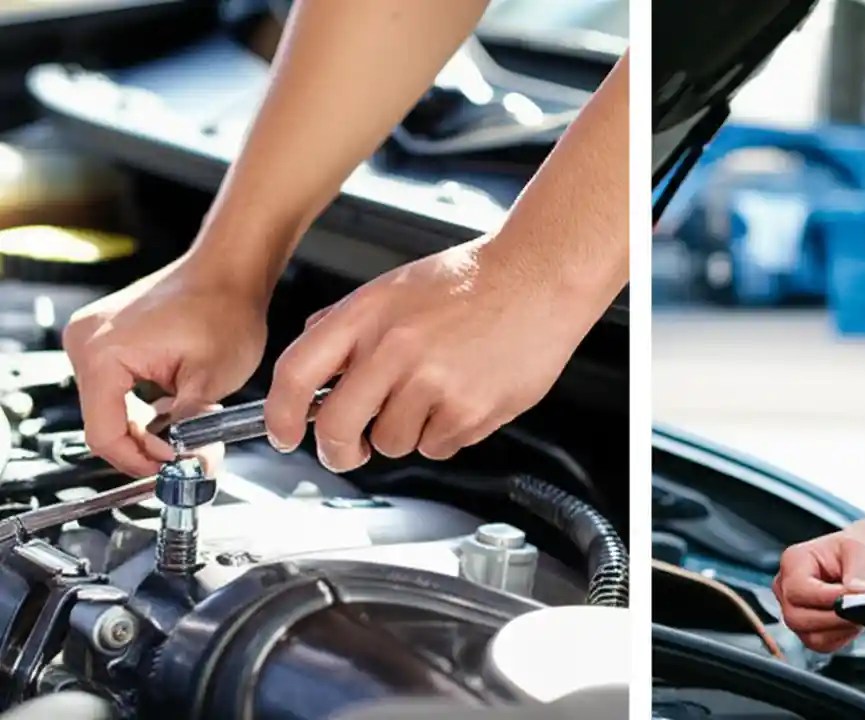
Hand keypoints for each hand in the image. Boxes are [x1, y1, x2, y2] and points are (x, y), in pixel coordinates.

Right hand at [62, 255, 269, 476]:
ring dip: (150, 424)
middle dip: (148, 444)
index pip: (103, 434)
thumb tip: (186, 464)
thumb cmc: (225, 307)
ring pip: (113, 407)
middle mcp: (86, 342)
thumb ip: (190, 430)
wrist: (233, 268)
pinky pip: (119, 386)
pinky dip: (147, 402)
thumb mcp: (210, 382)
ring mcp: (94, 337)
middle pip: (105, 422)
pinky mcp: (109, 336)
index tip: (171, 468)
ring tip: (191, 422)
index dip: (139, 460)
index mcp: (101, 354)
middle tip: (190, 451)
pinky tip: (177, 403)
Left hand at [264, 236, 593, 470]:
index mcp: (368, 314)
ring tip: (435, 395)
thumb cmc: (474, 280)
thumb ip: (349, 323)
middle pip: (336, 427)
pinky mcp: (468, 411)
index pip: (297, 373)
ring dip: (405, 433)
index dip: (280, 415)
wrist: (540, 277)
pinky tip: (464, 395)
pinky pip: (436, 446)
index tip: (284, 434)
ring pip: (391, 443)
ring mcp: (432, 383)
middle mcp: (395, 348)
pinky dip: (446, 432)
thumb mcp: (395, 286)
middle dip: (338, 450)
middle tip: (349, 449)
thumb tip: (314, 363)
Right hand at [772, 528, 864, 652]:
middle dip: (833, 618)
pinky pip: (819, 644)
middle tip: (860, 611)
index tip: (854, 597)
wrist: (859, 564)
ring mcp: (791, 610)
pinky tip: (851, 623)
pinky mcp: (804, 628)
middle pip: (797, 617)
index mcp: (793, 561)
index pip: (798, 589)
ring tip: (858, 615)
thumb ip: (857, 570)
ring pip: (808, 635)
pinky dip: (839, 638)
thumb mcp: (859, 550)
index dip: (826, 598)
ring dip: (838, 630)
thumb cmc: (852, 552)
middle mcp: (784, 587)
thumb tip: (856, 592)